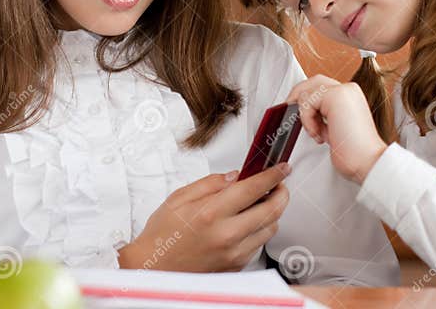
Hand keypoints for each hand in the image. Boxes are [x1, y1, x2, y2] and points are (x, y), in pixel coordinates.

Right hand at [118, 163, 290, 271]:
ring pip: (270, 228)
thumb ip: (210, 183)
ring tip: (260, 203)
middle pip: (272, 210)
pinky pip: (259, 243)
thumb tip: (235, 176)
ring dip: (272, 212)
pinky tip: (247, 222)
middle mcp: (226, 235)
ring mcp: (234, 253)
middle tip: (278, 184)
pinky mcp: (237, 266)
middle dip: (281, 192)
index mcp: (211, 213)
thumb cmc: (162, 235)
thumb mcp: (179, 198)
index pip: (253, 189)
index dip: (273, 175)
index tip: (282, 168)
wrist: (154, 268)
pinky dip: (260, 229)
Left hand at [286, 75, 387, 183]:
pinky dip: (306, 119)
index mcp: (350, 97)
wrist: (368, 161)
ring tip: (317, 132)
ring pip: (307, 91)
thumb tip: (306, 112)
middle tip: (292, 114)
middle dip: (299, 97)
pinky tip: (318, 133)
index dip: (307, 99)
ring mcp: (343, 90)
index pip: (322, 86)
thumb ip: (323, 116)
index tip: (300, 115)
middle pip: (314, 81)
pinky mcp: (336, 95)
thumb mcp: (334, 129)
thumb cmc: (355, 152)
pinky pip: (306, 101)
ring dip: (305, 115)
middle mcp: (348, 90)